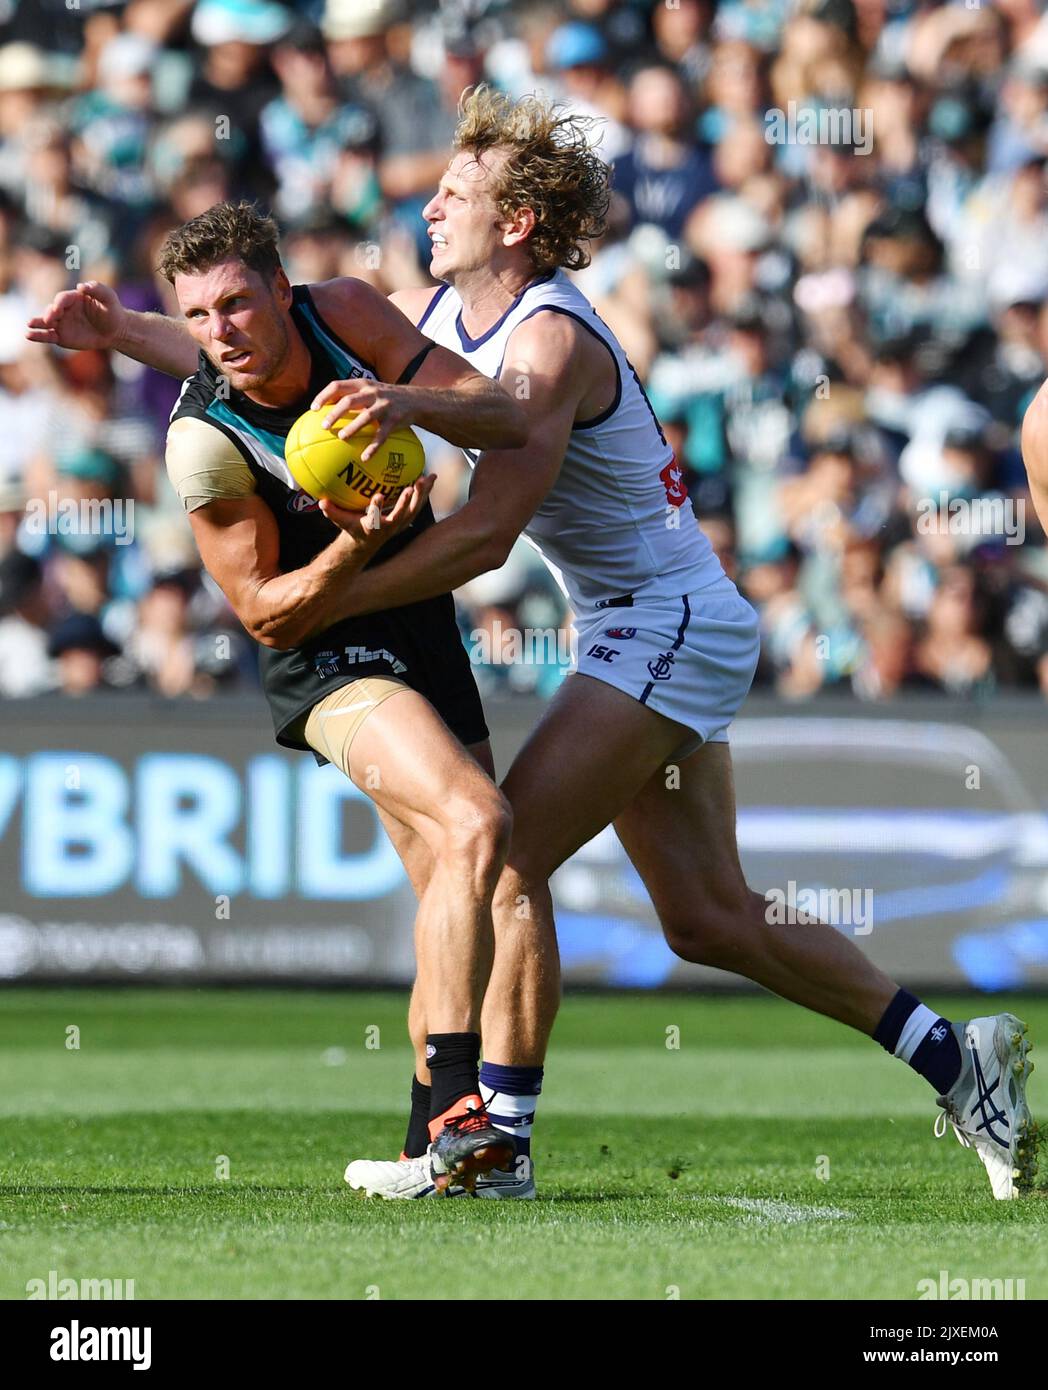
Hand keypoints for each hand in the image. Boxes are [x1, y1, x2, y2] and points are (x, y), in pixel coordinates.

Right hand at [25, 280, 128, 351]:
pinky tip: (28, 335)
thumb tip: (81, 286)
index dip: (59, 302)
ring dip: (37, 323)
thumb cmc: (112, 310)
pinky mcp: (61, 336)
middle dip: (49, 313)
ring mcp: (61, 323)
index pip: (62, 298)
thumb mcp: (108, 297)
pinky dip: (38, 336)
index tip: (59, 308)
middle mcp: (63, 309)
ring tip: (29, 324)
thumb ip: (97, 289)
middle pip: (52, 310)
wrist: (115, 330)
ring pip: (45, 322)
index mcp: (73, 297)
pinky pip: (47, 336)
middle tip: (50, 318)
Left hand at [311, 378, 414, 462]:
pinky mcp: (395, 420)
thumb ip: (352, 395)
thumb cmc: (385, 397)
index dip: (324, 396)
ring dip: (352, 427)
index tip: (313, 409)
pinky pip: (382, 435)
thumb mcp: (369, 389)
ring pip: (366, 416)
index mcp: (362, 384)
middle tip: (324, 426)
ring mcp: (385, 406)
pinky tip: (365, 458)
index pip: (338, 385)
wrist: (415, 400)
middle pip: (349, 400)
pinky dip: (373, 447)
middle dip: (335, 413)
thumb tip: (325, 409)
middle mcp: (372, 392)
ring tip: (341, 438)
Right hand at [320, 475, 435, 548]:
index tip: (378, 495)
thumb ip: (331, 511)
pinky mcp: (406, 518)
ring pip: (414, 509)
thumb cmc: (352, 528)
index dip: (377, 508)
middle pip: (401, 515)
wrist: (366, 542)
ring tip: (428, 478)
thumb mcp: (340, 520)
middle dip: (406, 502)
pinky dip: (425, 492)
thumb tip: (320, 501)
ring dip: (422, 495)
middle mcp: (389, 527)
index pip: (375, 518)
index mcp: (372, 526)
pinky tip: (431, 477)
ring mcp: (399, 523)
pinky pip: (418, 504)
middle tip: (412, 486)